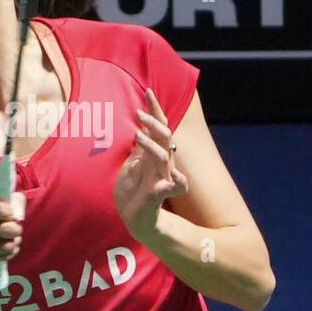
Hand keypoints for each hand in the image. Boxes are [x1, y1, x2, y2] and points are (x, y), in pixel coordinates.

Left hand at [114, 88, 187, 243]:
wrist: (137, 219)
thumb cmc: (134, 191)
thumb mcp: (132, 164)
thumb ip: (138, 148)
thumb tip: (139, 126)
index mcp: (153, 154)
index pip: (158, 127)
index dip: (154, 109)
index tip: (147, 91)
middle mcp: (161, 163)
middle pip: (165, 138)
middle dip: (155, 123)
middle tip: (139, 113)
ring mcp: (162, 178)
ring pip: (164, 157)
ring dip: (152, 145)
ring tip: (137, 135)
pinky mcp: (159, 195)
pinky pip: (176, 187)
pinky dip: (178, 181)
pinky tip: (177, 176)